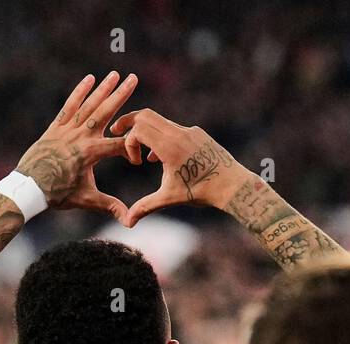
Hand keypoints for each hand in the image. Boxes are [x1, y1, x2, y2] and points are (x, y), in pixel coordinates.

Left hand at [16, 72, 137, 221]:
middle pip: (106, 112)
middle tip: (134, 78)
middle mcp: (80, 137)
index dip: (132, 150)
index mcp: (91, 153)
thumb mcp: (86, 200)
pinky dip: (79, 92)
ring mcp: (67, 130)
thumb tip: (129, 221)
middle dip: (121, 95)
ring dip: (103, 89)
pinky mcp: (55, 127)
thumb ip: (110, 206)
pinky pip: (69, 106)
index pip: (120, 144)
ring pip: (88, 105)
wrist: (29, 188)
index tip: (138, 160)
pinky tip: (89, 79)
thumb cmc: (58, 195)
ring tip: (115, 74)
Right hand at [109, 109, 252, 225]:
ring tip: (145, 157)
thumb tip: (128, 222)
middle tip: (117, 131)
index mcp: (169, 146)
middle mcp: (179, 133)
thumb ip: (146, 206)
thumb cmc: (202, 192)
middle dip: (129, 123)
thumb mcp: (170, 198)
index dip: (129, 143)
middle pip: (145, 115)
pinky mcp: (199, 134)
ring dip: (147, 134)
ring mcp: (190, 131)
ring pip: (160, 121)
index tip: (135, 163)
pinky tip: (162, 158)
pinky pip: (174, 128)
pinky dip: (163, 138)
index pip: (138, 129)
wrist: (233, 186)